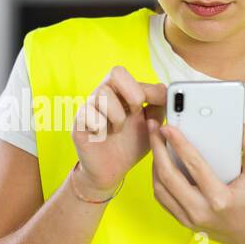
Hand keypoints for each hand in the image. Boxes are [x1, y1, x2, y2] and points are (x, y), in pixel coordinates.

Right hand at [73, 66, 167, 193]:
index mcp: (121, 91)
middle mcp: (103, 94)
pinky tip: (103, 136)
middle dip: (132, 94)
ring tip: (118, 130)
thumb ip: (160, 106)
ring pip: (103, 94)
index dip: (147, 88)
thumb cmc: (130, 144)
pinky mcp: (78, 123)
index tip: (156, 105)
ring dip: (118, 116)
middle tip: (136, 113)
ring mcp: (89, 107)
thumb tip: (166, 89)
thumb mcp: (152, 125)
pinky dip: (101, 128)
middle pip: (116, 72)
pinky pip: (88, 114)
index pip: (132, 74)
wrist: (111, 170)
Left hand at [147, 118, 244, 243]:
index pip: (193, 165)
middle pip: (168, 176)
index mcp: (219, 199)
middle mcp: (200, 210)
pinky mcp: (183, 220)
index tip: (169, 128)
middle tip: (154, 130)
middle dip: (157, 149)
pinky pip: (162, 198)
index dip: (178, 144)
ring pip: (160, 188)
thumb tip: (244, 128)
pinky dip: (157, 179)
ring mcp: (189, 217)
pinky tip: (159, 164)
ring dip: (154, 164)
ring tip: (155, 144)